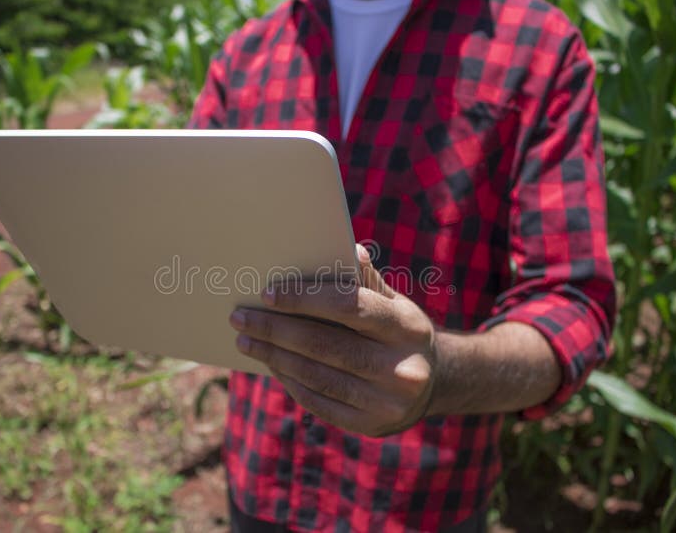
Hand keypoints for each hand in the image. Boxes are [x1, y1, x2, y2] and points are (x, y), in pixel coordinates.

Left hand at [228, 244, 438, 436]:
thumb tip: (348, 250)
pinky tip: (271, 364)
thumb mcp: (394, 302)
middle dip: (276, 329)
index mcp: (407, 327)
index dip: (304, 299)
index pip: (348, 306)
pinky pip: (318, 402)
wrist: (435, 383)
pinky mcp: (370, 425)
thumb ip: (367, 281)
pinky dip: (289, 381)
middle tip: (240, 317)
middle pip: (325, 344)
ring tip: (247, 340)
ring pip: (316, 375)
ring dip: (274, 355)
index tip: (267, 294)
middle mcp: (402, 368)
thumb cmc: (399, 331)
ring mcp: (387, 402)